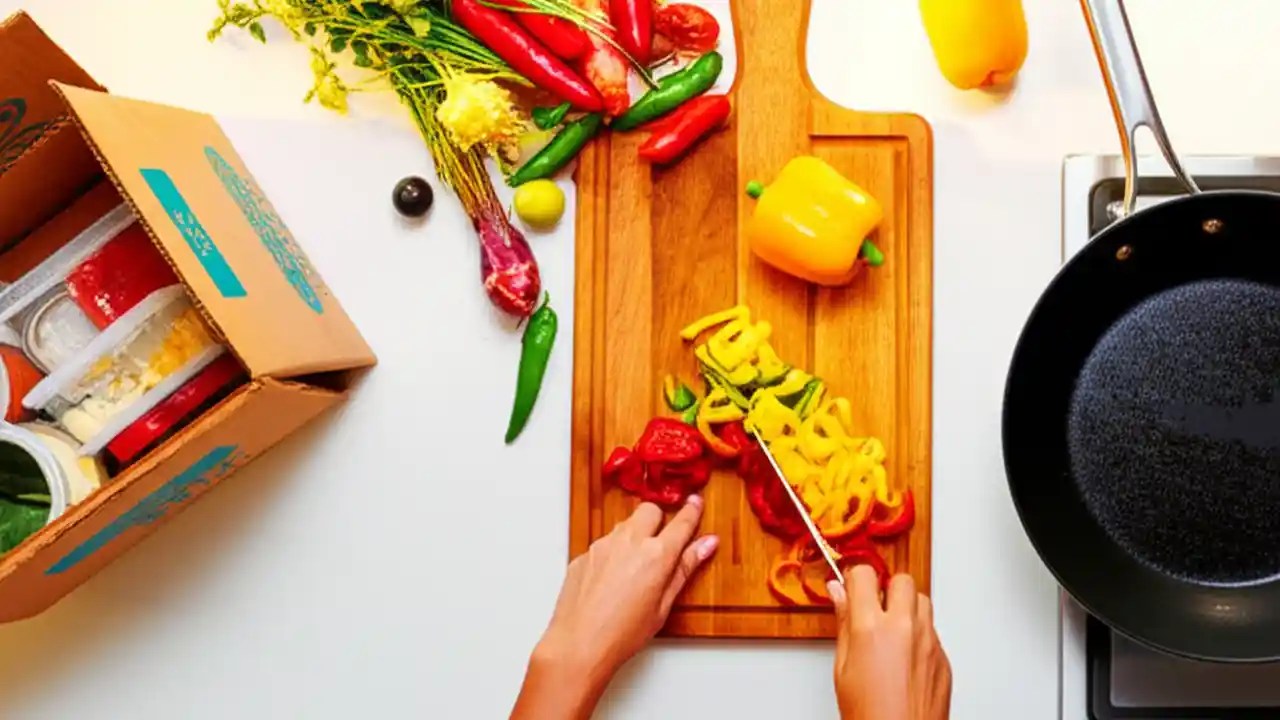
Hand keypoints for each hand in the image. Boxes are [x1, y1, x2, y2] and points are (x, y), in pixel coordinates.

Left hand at [511, 496, 717, 719]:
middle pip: (649, 510)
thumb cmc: (622, 633)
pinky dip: (613, 553)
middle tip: (661, 541)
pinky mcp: (584, 554)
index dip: (691, 511)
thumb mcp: (663, 605)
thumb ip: (684, 569)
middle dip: (658, 520)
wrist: (578, 644)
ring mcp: (603, 546)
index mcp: (656, 555)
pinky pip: (604, 544)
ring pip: (625, 525)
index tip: (695, 503)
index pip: (681, 523)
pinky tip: (612, 581)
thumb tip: (705, 545)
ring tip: (635, 568)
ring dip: (634, 535)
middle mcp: (629, 542)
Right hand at [829, 567, 951, 719]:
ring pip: (923, 602)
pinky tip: (904, 657)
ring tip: (890, 631)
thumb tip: (838, 595)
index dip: (855, 579)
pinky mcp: (944, 658)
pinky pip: (934, 631)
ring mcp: (929, 643)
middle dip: (887, 588)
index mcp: (872, 629)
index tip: (851, 587)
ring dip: (906, 608)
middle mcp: (905, 629)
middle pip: (902, 581)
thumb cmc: (870, 714)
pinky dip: (920, 635)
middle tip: (874, 607)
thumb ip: (844, 623)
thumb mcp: (842, 667)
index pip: (865, 575)